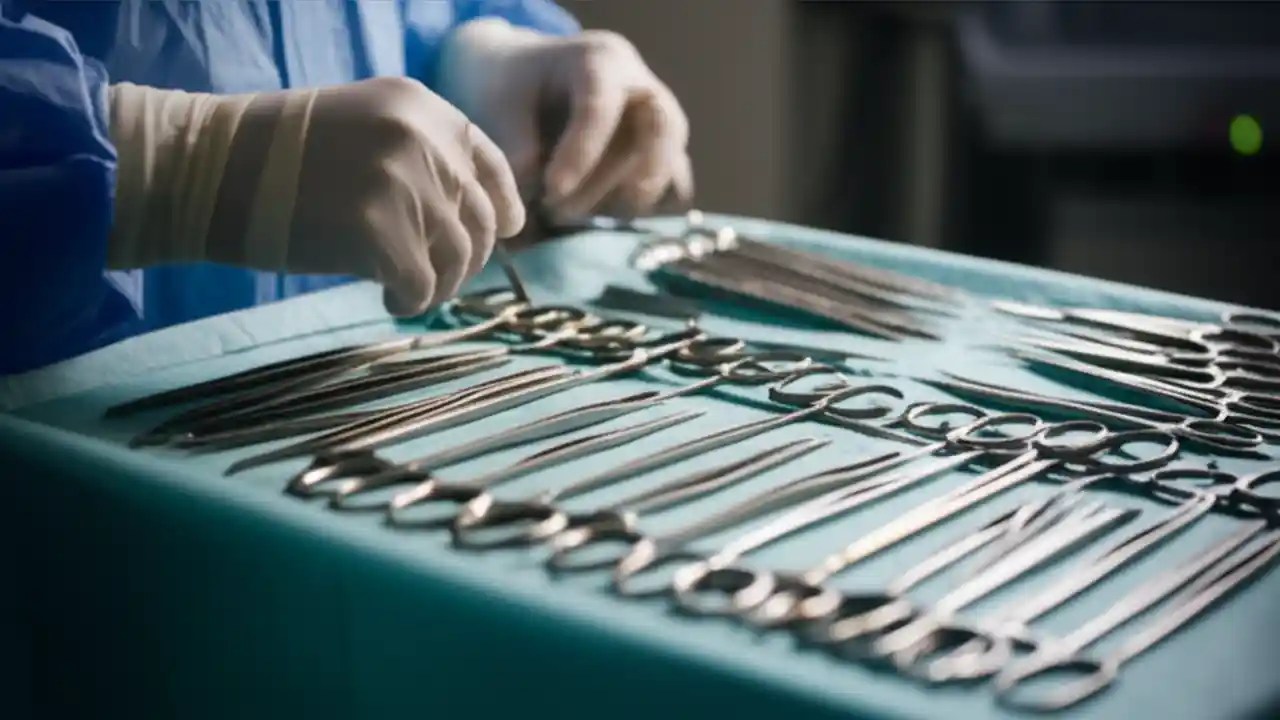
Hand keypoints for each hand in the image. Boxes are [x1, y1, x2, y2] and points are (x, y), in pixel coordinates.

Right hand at [107, 77, 524, 315]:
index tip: (502, 232)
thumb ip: (420, 156)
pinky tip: (389, 300)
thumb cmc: (279, 157)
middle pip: (479, 219)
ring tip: (406, 289)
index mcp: (422, 108)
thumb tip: (479, 216)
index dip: (501, 206)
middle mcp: (422, 140)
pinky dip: (412, 302)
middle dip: (466, 258)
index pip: (489, 165)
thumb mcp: (364, 127)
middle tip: (437, 275)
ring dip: (439, 284)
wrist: (209, 168)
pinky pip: (424, 286)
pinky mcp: (380, 234)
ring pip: (457, 258)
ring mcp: (403, 185)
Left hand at [440, 20, 692, 221]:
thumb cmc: (515, 87)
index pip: (601, 106)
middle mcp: (641, 86)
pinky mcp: (660, 152)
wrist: (530, 80)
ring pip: (669, 163)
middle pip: (663, 129)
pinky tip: (597, 221)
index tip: (552, 191)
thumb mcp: (500, 101)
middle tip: (568, 212)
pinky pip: (673, 185)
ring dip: (625, 200)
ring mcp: (658, 119)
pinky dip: (641, 208)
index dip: (581, 152)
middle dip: (627, 176)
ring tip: (565, 218)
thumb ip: (515, 141)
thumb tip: (531, 181)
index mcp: (600, 59)